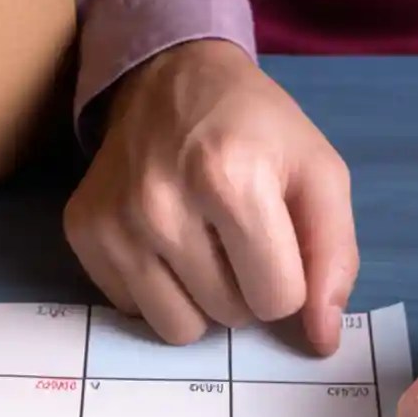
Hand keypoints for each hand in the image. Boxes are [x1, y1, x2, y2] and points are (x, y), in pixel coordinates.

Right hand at [64, 39, 357, 351]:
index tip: (279, 239)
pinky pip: (134, 309)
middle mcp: (160, 204)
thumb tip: (323, 340)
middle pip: (230, 316)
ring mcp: (113, 221)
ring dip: (203, 299)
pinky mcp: (82, 232)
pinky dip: (159, 287)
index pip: (277, 299)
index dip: (289, 277)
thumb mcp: (319, 173)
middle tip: (239, 233)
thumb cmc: (256, 128)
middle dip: (247, 287)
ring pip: (179, 329)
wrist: (172, 76)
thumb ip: (335, 257)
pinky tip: (165, 238)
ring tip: (204, 243)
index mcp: (229, 179)